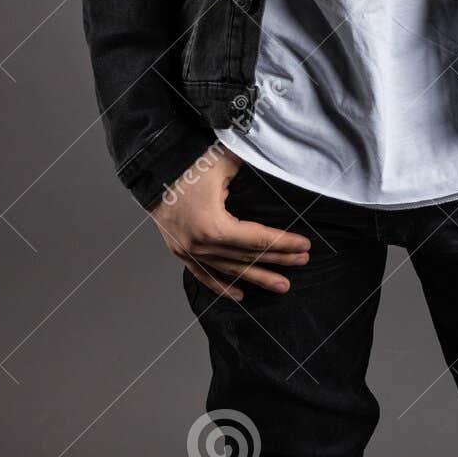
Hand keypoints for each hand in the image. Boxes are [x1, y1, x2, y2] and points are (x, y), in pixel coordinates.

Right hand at [149, 142, 310, 301]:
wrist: (152, 167)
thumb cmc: (189, 161)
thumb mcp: (226, 162)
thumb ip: (253, 172)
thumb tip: (279, 169)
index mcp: (213, 226)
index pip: (257, 239)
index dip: (284, 243)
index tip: (305, 246)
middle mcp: (200, 245)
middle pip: (247, 256)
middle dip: (278, 260)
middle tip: (302, 263)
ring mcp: (188, 251)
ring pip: (229, 270)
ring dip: (257, 277)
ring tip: (281, 285)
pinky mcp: (180, 251)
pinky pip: (204, 274)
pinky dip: (222, 286)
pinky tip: (240, 295)